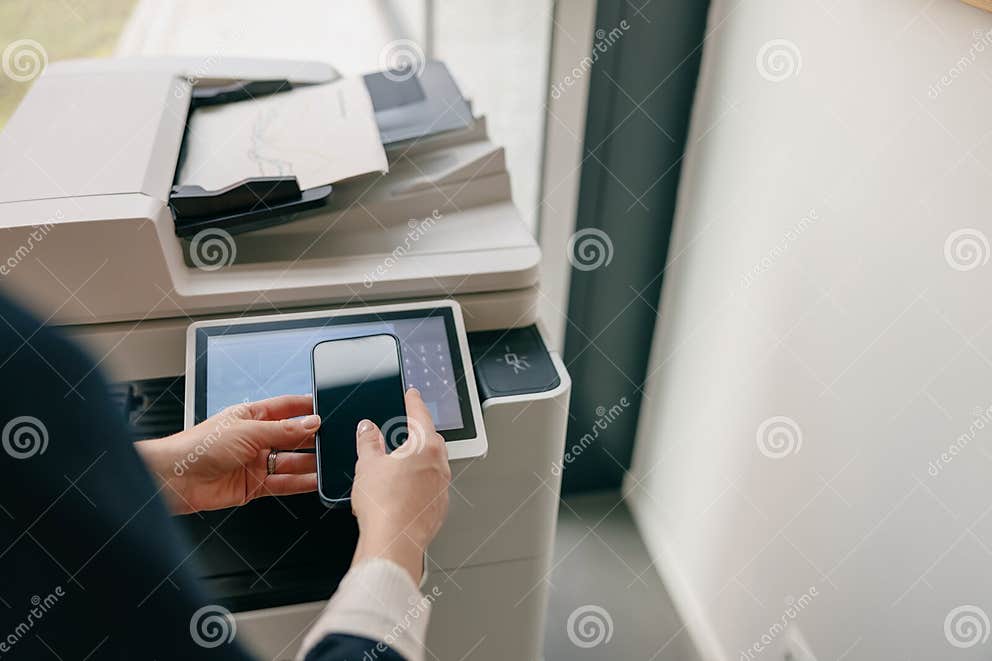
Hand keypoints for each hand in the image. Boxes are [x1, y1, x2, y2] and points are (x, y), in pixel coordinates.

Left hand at [136, 395, 319, 514]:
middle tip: (334, 439)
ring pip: (291, 461)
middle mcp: (255, 438)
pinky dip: (301, 483)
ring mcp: (255, 462)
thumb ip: (283, 431)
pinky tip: (315, 480)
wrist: (174, 479)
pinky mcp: (254, 486)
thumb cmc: (197, 447)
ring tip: (328, 461)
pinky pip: (284, 483)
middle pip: (292, 436)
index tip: (329, 408)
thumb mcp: (247, 431)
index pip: (287, 408)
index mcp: (251, 416)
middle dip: (313, 437)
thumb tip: (312, 423)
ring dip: (310, 462)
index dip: (308, 408)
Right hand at [350, 388, 450, 583]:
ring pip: (432, 464)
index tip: (412, 394)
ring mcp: (442, 487)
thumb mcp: (367, 464)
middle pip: (429, 439)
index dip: (413, 402)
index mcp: (425, 446)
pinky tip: (402, 490)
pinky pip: (430, 486)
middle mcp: (440, 464)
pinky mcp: (439, 507)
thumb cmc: (384, 504)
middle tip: (403, 427)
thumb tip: (367, 428)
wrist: (394, 542)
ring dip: (417, 459)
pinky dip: (418, 482)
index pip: (420, 415)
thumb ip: (368, 441)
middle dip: (416, 432)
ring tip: (398, 462)